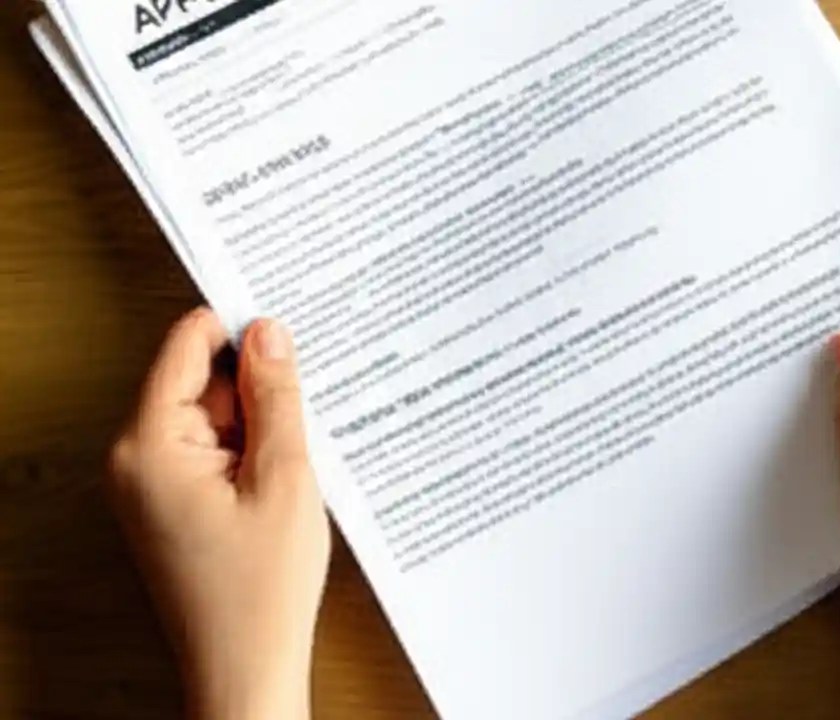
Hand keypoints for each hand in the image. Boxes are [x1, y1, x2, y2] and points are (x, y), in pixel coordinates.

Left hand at [109, 308, 330, 719]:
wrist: (247, 670)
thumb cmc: (261, 590)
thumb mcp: (284, 477)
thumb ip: (275, 397)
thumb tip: (268, 332)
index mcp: (149, 445)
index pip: (186, 347)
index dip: (239, 326)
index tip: (288, 318)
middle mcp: (136, 460)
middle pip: (201, 383)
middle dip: (258, 385)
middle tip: (312, 405)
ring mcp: (152, 485)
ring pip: (214, 420)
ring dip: (261, 424)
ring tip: (302, 458)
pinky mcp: (173, 506)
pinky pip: (214, 454)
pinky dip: (253, 454)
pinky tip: (288, 480)